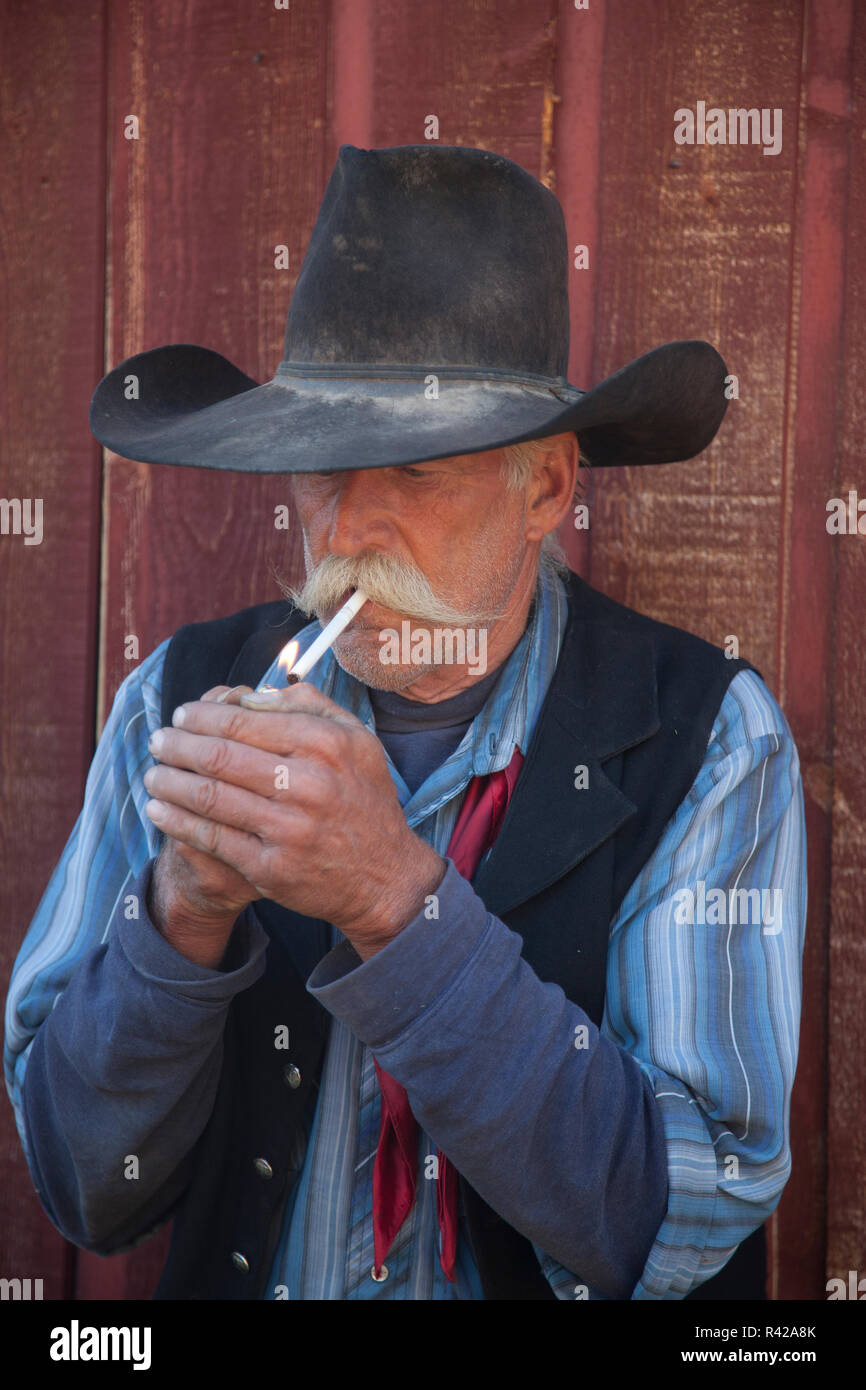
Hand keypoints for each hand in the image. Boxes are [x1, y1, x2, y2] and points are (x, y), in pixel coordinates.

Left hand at [143, 682, 446, 958]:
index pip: (244, 721)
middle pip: (220, 756)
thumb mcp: (357, 740)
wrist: (385, 877)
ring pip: (209, 797)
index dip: (203, 716)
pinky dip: (177, 822)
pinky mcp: (271, 867)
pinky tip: (158, 810)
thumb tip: (252, 695)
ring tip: (151, 774)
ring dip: (169, 782)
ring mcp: (288, 828)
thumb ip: (310, 706)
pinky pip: (211, 838)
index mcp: (326, 744)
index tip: (182, 715)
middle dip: (178, 745)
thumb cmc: (364, 799)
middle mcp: (309, 784)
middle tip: (158, 740)